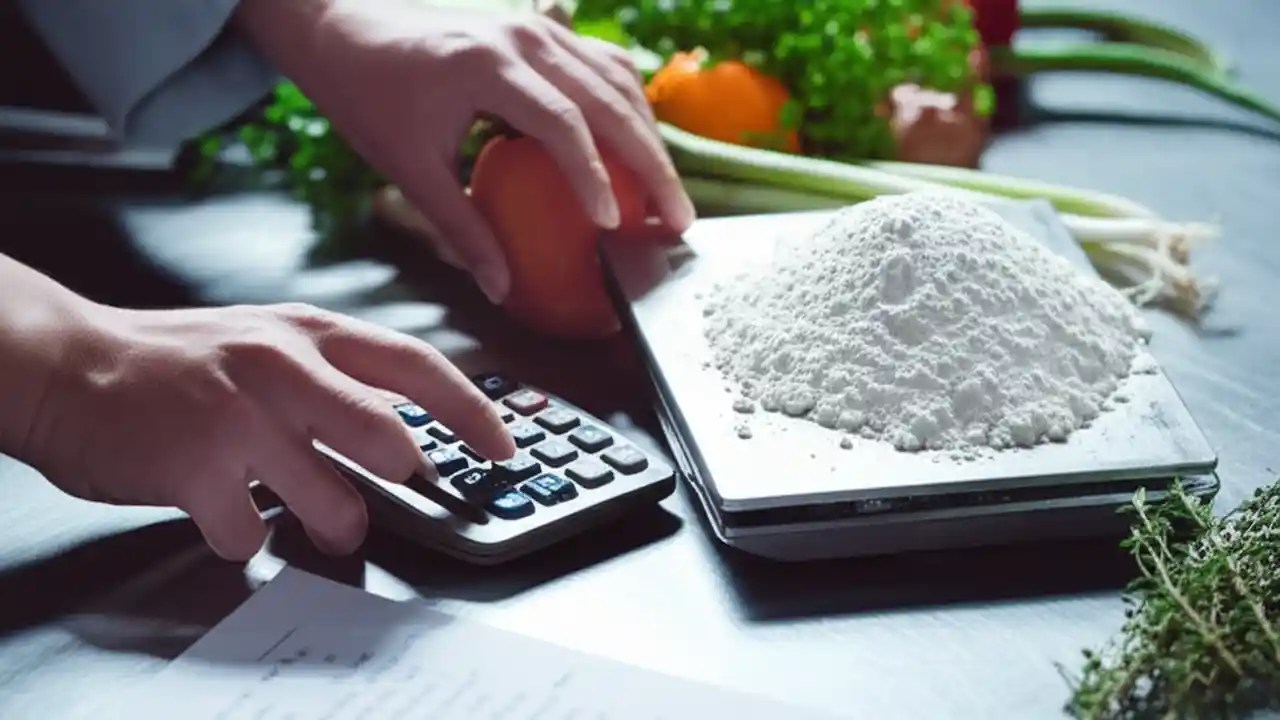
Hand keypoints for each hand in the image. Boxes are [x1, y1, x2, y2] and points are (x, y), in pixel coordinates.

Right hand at [22, 301, 514, 560]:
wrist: (72, 362)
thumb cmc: (181, 359)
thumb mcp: (270, 339)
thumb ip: (337, 377)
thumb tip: (408, 429)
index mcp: (310, 333)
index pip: (417, 367)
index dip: (472, 412)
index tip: (503, 447)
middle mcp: (282, 368)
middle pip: (387, 438)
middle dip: (403, 477)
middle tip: (395, 487)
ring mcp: (239, 418)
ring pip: (332, 502)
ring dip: (333, 525)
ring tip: (312, 517)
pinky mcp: (194, 468)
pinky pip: (253, 535)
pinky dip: (248, 539)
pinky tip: (228, 512)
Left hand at [235, 0, 695, 302]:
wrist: (342, 26)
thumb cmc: (366, 97)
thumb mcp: (407, 168)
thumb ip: (459, 228)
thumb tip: (499, 288)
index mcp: (488, 66)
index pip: (562, 123)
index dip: (594, 178)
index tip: (614, 226)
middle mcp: (525, 37)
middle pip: (611, 99)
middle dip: (652, 164)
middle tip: (679, 221)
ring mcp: (537, 27)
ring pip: (619, 78)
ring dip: (651, 135)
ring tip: (669, 193)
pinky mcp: (541, 30)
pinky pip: (604, 64)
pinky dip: (629, 106)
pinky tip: (641, 146)